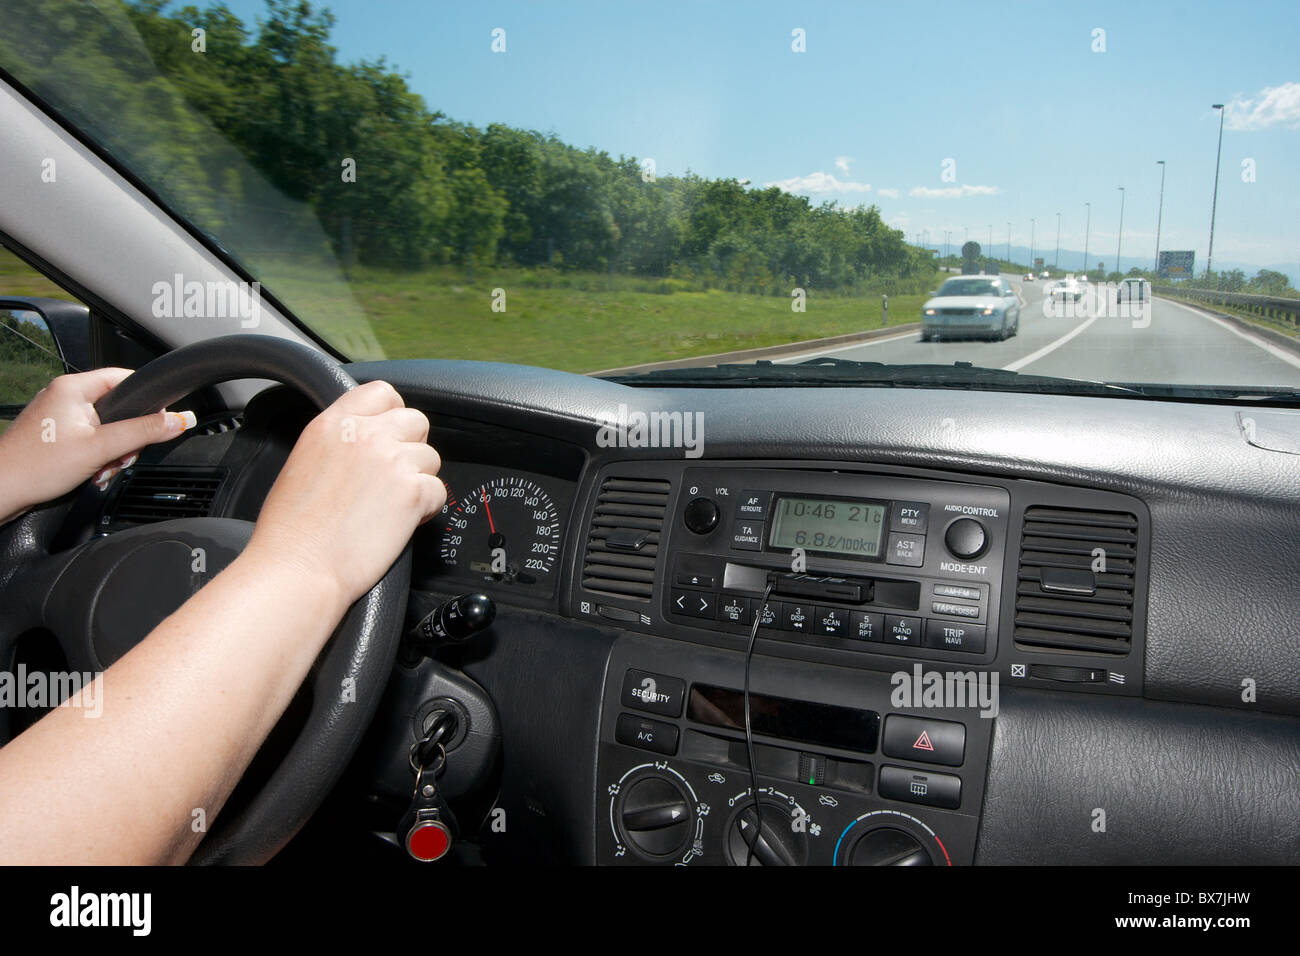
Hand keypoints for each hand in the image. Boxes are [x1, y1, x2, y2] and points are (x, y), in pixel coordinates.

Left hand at [0, 368, 194, 523]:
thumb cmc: (35, 467)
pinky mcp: (56, 436)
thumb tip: (179, 420)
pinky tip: (92, 472)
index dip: (147, 401)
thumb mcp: (101, 448)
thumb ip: (143, 432)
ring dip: (112, 451)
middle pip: (118, 408)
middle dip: (127, 438)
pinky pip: (91, 440)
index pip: (125, 379)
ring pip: (106, 428)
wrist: (0, 492)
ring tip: (101, 469)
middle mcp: (64, 396)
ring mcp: (58, 417)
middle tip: (120, 456)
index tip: (160, 421)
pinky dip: (97, 456)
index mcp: (73, 387)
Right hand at [242, 381, 443, 607]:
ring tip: (391, 505)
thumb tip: (360, 444)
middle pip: (416, 420)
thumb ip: (338, 443)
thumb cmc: (292, 530)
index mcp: (334, 424)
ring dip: (418, 480)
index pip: (382, 392)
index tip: (389, 435)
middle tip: (392, 476)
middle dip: (410, 447)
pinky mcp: (412, 491)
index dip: (392, 414)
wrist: (298, 567)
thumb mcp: (303, 463)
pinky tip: (400, 522)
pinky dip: (427, 508)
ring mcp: (392, 461)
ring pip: (431, 457)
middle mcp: (366, 436)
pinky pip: (439, 491)